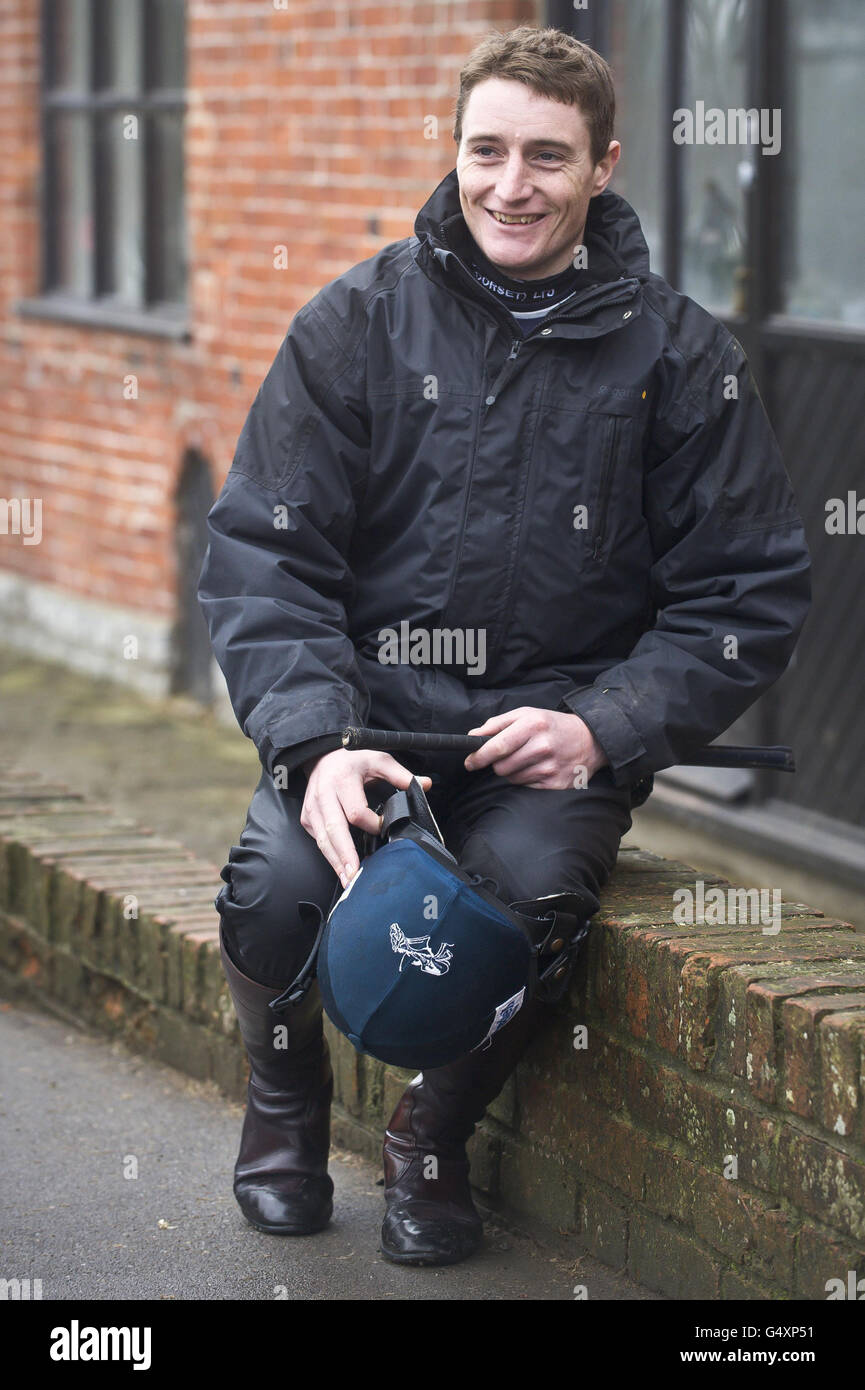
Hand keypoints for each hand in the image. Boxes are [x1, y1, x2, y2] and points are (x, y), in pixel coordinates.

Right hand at [300, 748, 431, 887]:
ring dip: (336, 862)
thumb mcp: (378, 760)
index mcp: (343, 780)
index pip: (356, 811)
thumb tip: (425, 785)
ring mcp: (313, 808)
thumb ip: (401, 774)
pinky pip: (318, 840)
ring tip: (348, 881)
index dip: (372, 824)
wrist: (322, 757)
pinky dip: (329, 856)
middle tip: (355, 875)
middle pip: (334, 830)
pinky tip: (341, 868)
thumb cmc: (352, 761)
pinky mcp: (307, 818)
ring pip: (323, 840)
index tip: (384, 828)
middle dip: (345, 855)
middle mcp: (324, 795)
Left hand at [463, 707, 606, 788]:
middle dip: (497, 763)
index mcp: (533, 725)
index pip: (497, 746)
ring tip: (527, 759)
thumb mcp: (526, 714)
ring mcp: (550, 767)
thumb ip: (497, 724)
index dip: (479, 757)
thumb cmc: (552, 725)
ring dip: (512, 771)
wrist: (590, 739)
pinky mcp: (556, 783)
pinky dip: (526, 778)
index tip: (469, 762)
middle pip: (501, 766)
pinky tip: (538, 767)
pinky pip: (526, 786)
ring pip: (512, 778)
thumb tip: (472, 736)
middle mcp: (542, 746)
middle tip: (507, 756)